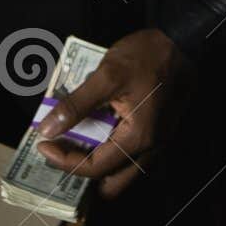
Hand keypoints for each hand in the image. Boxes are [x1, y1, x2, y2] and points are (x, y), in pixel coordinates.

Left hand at [35, 28, 193, 198]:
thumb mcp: (106, 76)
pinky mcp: (155, 132)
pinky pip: (129, 154)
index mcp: (138, 138)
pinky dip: (108, 150)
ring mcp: (156, 142)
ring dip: (96, 163)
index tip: (43, 144)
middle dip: (82, 174)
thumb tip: (47, 130)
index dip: (64, 161)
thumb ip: (76, 105)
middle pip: (111, 184)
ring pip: (121, 171)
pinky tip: (92, 131)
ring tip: (72, 143)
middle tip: (60, 153)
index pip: (95, 168)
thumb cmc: (147, 56)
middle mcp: (151, 148)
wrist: (183, 41)